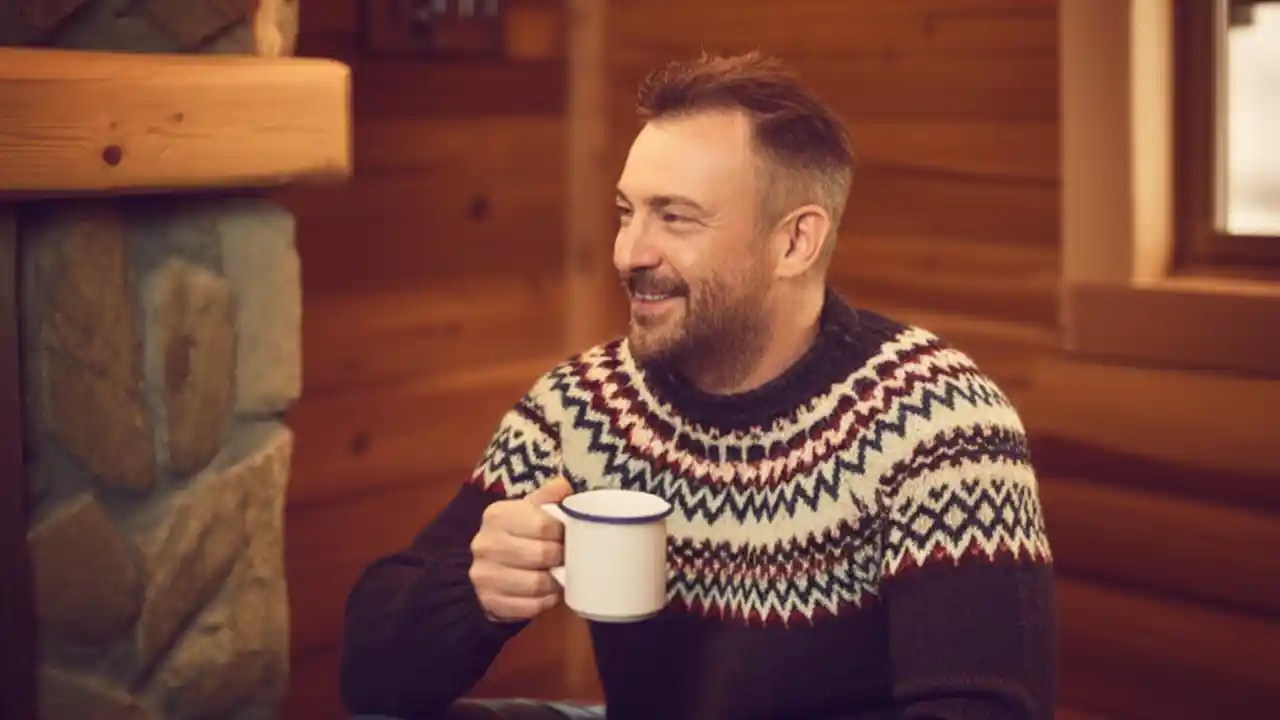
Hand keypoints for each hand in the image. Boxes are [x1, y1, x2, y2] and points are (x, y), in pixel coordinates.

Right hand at [469, 477, 573, 622]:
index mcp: (497, 514)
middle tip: (566, 559)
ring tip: (558, 577)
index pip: (544, 524)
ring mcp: (483, 574)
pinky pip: (528, 607)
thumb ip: (548, 497)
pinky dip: (544, 602)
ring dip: (554, 583)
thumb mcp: (530, 511)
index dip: (562, 533)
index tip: (565, 536)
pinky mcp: (489, 601)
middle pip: (542, 554)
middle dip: (560, 558)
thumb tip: (564, 484)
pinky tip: (546, 594)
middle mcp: (485, 543)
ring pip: (536, 584)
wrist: (490, 570)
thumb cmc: (519, 535)